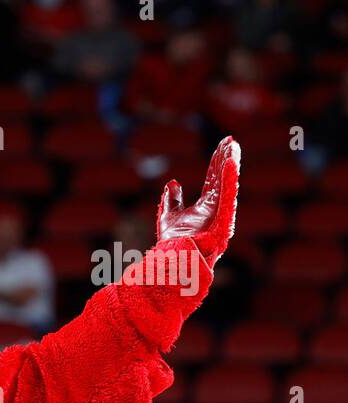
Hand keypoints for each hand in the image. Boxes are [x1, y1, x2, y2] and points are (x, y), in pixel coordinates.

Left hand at [156, 136, 240, 264]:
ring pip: (227, 185)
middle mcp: (216, 210)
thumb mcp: (168, 216)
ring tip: (233, 147)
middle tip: (230, 140)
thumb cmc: (173, 245)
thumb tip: (173, 183)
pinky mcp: (222, 221)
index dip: (217, 162)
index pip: (214, 180)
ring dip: (231, 165)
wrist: (174, 262)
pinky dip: (229, 180)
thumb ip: (172, 200)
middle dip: (226, 159)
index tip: (222, 145)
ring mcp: (220, 215)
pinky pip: (227, 197)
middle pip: (223, 179)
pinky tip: (230, 164)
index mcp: (207, 208)